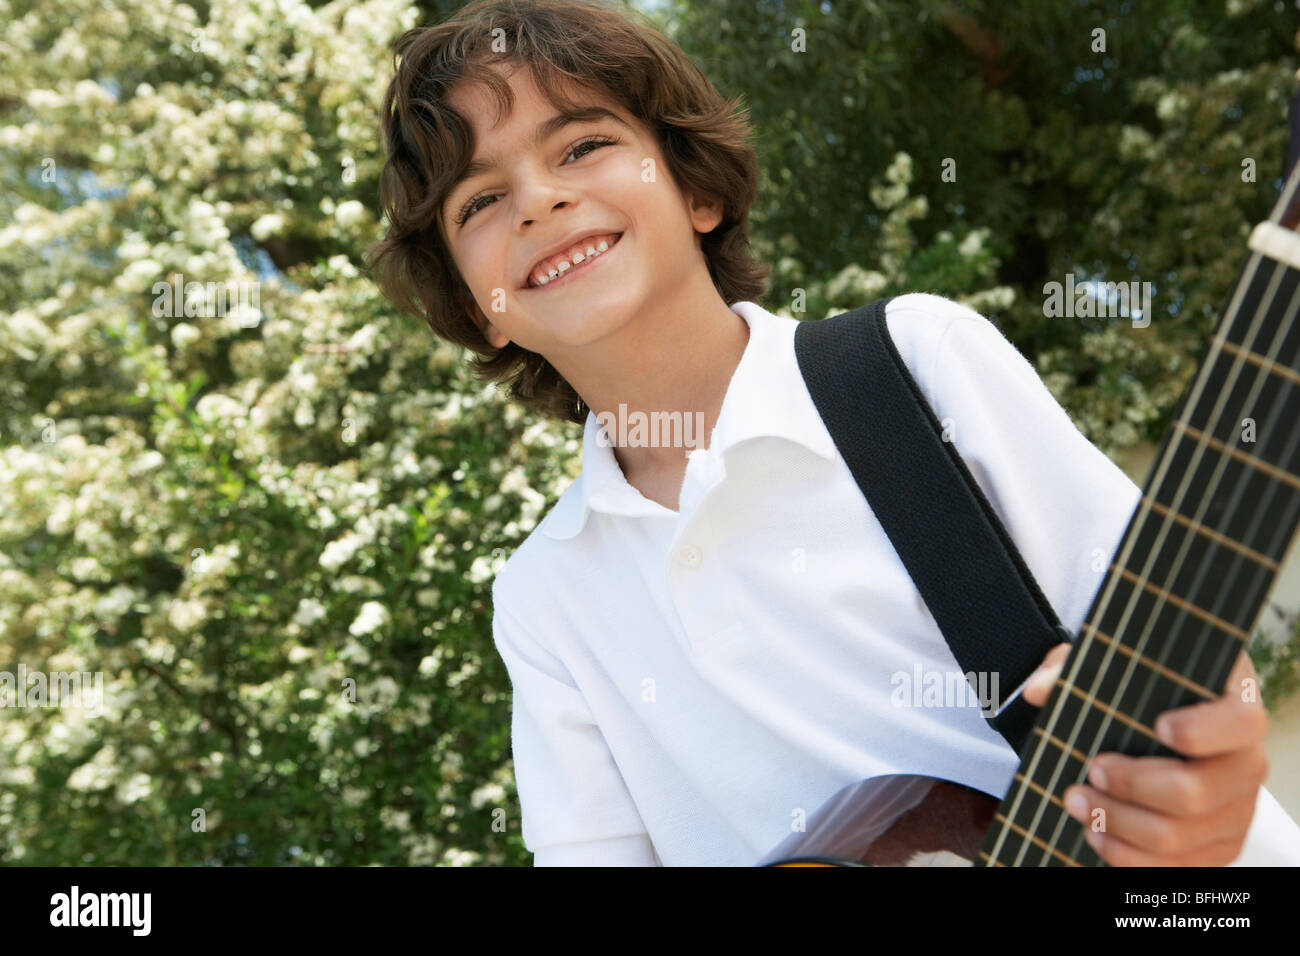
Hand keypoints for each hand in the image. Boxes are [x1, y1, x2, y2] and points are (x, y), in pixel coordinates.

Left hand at [1021, 641, 1269, 865]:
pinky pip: (1177, 868)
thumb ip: (1073, 668)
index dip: (1203, 730)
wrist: (1155, 727)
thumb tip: (1038, 691)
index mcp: (1232, 705)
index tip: (1158, 727)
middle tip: (1091, 769)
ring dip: (1117, 823)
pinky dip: (1128, 856)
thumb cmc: (1137, 689)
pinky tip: (1098, 835)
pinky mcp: (1219, 845)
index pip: (1241, 722)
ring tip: (1077, 802)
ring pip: (1178, 836)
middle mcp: (1245, 761)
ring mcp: (1237, 809)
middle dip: (1132, 786)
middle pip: (1197, 792)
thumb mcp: (1107, 664)